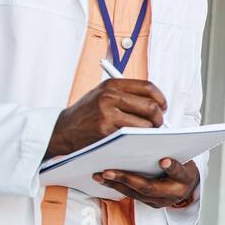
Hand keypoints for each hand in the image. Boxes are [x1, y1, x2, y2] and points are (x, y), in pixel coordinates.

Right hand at [45, 79, 167, 159]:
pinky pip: (133, 137)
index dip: (160, 98)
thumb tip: (157, 103)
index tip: (162, 106)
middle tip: (157, 124)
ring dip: (150, 131)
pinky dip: (139, 140)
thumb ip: (127, 94)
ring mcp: (107, 114)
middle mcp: (109, 96)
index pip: (147, 87)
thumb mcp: (103, 94)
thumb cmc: (87, 113)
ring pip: (145, 124)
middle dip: (159, 118)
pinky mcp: (105, 132)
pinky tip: (136, 140)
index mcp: (111, 85)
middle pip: (150, 106)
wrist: (62, 130)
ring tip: (145, 133)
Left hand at [94, 157, 199, 208]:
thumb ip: (172, 148)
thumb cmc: (183, 164)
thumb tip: (153, 135)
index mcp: (185, 178)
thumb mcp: (184, 155)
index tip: (163, 160)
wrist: (187, 185)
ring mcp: (161, 201)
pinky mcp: (150, 204)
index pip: (179, 172)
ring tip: (100, 175)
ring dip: (115, 184)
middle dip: (127, 179)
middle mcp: (174, 193)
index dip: (172, 167)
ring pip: (136, 194)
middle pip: (149, 187)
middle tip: (109, 171)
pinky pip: (132, 196)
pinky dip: (117, 187)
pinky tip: (104, 179)